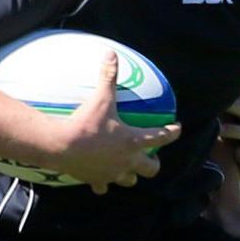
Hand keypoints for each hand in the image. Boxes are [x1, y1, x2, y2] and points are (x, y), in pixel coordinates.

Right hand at [57, 52, 180, 193]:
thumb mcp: (101, 98)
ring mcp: (112, 174)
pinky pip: (102, 187)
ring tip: (128, 168)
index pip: (161, 136)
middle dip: (153, 163)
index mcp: (133, 140)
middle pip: (150, 169)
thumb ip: (108, 76)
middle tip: (152, 157)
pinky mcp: (96, 181)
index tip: (177, 128)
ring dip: (131, 175)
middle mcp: (127, 160)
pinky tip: (100, 180)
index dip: (172, 132)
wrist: (62, 147)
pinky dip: (103, 183)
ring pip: (130, 181)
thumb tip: (111, 53)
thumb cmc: (86, 123)